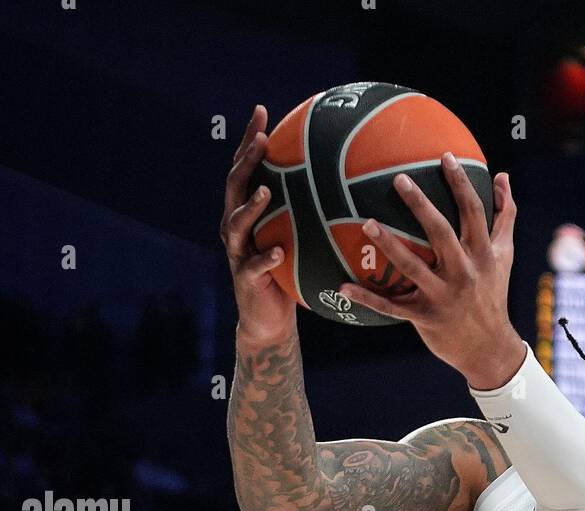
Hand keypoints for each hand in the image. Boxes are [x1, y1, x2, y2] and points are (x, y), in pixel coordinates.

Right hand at [220, 104, 296, 348]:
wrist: (268, 319)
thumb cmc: (286, 275)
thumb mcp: (296, 238)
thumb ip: (306, 212)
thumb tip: (344, 182)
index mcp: (246, 211)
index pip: (245, 168)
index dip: (249, 139)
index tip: (262, 110)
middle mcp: (236, 227)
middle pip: (234, 186)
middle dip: (246, 160)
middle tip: (261, 139)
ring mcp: (238, 253)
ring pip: (238, 223)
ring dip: (251, 205)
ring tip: (266, 190)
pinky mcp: (246, 279)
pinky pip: (255, 266)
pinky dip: (267, 258)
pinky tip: (280, 251)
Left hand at [336, 153, 525, 389]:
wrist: (489, 348)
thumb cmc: (493, 293)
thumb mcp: (504, 256)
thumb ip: (504, 215)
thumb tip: (502, 176)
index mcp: (482, 254)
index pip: (473, 213)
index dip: (460, 184)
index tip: (445, 157)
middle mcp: (463, 272)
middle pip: (441, 233)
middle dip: (420, 206)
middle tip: (398, 179)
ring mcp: (442, 296)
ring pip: (412, 267)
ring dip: (389, 245)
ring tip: (367, 223)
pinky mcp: (424, 317)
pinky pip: (391, 307)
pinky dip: (367, 298)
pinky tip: (342, 287)